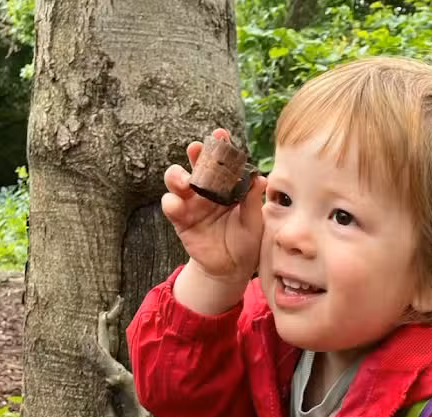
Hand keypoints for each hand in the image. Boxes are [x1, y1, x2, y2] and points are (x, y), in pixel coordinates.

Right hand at [162, 128, 266, 282]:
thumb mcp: (254, 222)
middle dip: (195, 154)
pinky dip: (171, 203)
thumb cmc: (246, 241)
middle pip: (196, 164)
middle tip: (197, 149)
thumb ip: (252, 201)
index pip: (222, 161)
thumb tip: (260, 178)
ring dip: (177, 176)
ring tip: (185, 181)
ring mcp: (191, 202)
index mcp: (227, 185)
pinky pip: (171, 206)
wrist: (233, 268)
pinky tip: (177, 204)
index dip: (220, 146)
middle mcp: (207, 189)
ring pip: (176, 180)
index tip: (221, 134)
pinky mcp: (180, 218)